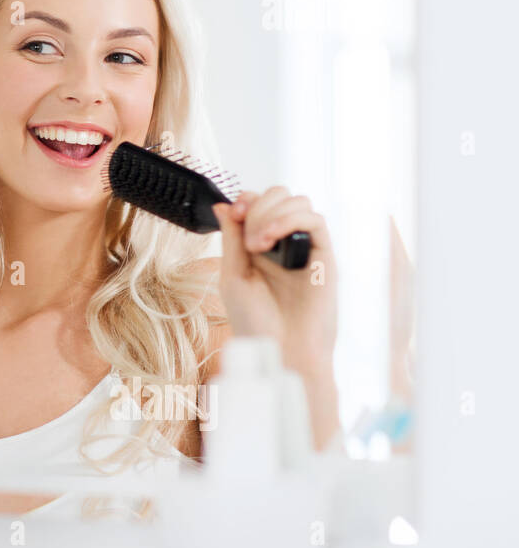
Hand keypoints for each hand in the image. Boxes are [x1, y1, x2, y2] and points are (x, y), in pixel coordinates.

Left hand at [213, 189, 337, 376]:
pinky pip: (315, 221)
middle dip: (258, 206)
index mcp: (260, 245)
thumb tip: (223, 205)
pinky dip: (290, 219)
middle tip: (246, 237)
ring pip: (298, 202)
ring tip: (257, 245)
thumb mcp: (233, 276)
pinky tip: (271, 239)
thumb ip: (231, 239)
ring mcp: (304, 247)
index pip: (258, 203)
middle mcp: (284, 242)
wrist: (279, 351)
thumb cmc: (256, 322)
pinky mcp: (323, 256)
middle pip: (279, 195)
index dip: (245, 200)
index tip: (232, 213)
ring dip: (271, 214)